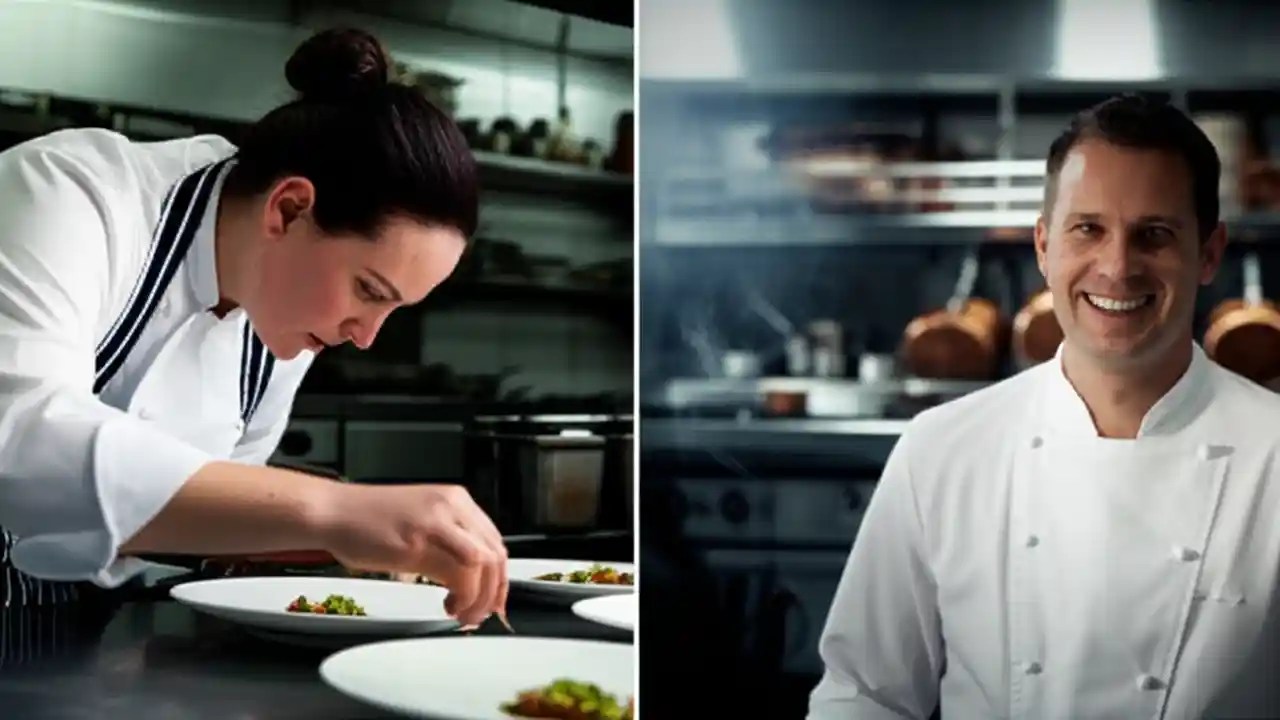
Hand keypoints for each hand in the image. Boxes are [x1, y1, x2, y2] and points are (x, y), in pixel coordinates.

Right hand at [315, 483, 507, 626]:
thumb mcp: (421, 519)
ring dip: (479, 597)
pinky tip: (448, 605)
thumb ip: (448, 537)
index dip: (500, 576)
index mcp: (455, 499)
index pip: (495, 540)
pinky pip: (458, 574)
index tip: (495, 599)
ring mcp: (436, 523)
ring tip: (463, 613)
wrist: (333, 511)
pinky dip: (462, 596)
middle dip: (494, 591)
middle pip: (495, 554)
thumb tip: (472, 574)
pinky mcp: (418, 544)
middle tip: (482, 613)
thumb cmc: (368, 519)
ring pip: (482, 564)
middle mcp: (451, 506)